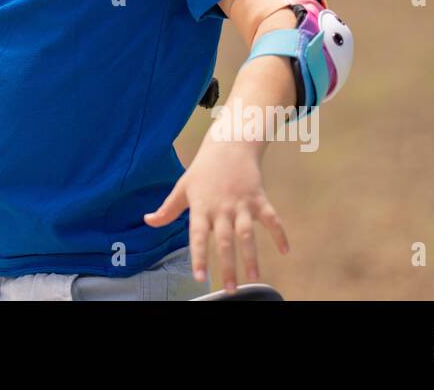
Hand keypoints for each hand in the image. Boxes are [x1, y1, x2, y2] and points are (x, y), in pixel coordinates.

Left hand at [142, 138, 288, 293]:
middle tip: (231, 290)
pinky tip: (286, 251)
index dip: (198, 257)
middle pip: (225, 241)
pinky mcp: (259, 198)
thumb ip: (167, 209)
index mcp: (201, 207)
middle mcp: (221, 208)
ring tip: (254, 279)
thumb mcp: (182, 187)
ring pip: (248, 234)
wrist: (229, 144)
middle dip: (227, 266)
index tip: (199, 278)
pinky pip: (271, 219)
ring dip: (252, 257)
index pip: (197, 236)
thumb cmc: (203, 169)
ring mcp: (242, 204)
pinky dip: (280, 234)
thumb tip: (147, 221)